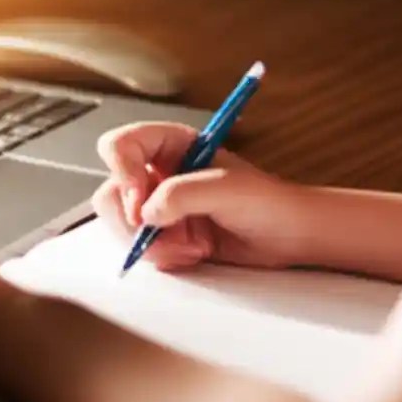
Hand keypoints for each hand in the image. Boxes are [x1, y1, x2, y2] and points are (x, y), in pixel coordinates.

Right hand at [92, 122, 311, 270]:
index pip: (119, 146)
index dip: (121, 171)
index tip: (138, 199)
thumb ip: (182, 194)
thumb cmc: (269, 201)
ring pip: (121, 225)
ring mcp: (158, 206)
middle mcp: (157, 173)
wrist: (290, 237)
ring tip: (191, 247)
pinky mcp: (164, 235)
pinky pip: (140, 249)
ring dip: (152, 243)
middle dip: (133, 220)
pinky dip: (163, 257)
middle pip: (111, 191)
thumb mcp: (227, 189)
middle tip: (161, 232)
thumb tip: (146, 212)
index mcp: (170, 145)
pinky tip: (194, 254)